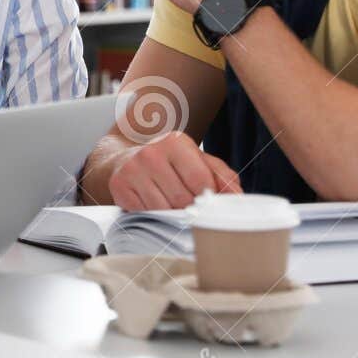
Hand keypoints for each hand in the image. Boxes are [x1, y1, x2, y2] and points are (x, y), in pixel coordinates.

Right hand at [109, 131, 241, 211]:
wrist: (124, 159)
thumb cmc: (168, 162)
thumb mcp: (198, 160)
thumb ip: (222, 176)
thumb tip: (238, 199)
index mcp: (175, 142)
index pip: (200, 181)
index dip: (208, 197)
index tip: (208, 201)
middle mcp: (150, 153)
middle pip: (182, 199)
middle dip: (190, 207)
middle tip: (189, 204)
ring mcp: (132, 171)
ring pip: (164, 210)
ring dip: (172, 214)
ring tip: (171, 203)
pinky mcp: (119, 187)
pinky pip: (145, 213)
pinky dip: (153, 215)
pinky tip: (153, 203)